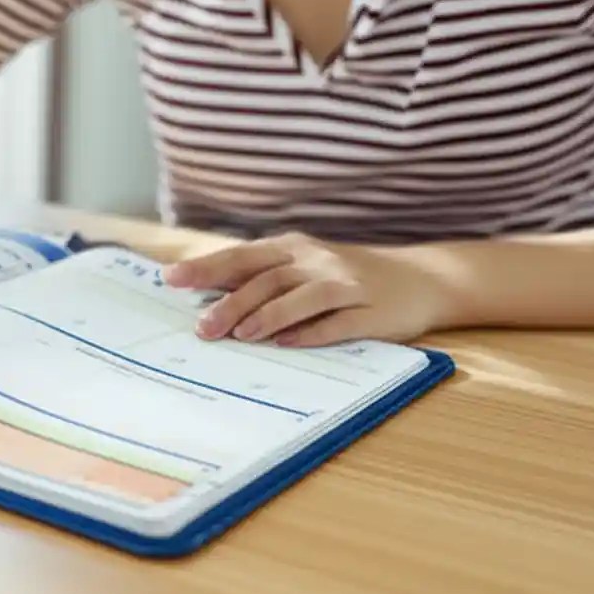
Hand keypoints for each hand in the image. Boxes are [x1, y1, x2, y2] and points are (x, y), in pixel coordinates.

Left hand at [163, 232, 447, 346]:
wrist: (422, 278)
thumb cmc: (345, 276)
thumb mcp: (302, 266)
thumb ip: (260, 278)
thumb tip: (205, 295)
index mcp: (294, 248)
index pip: (243, 257)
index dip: (207, 267)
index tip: (171, 278)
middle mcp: (318, 261)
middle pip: (267, 280)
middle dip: (230, 303)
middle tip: (202, 328)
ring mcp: (347, 285)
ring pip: (300, 298)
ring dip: (268, 317)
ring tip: (240, 336)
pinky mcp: (372, 312)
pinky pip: (338, 323)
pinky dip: (311, 333)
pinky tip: (288, 345)